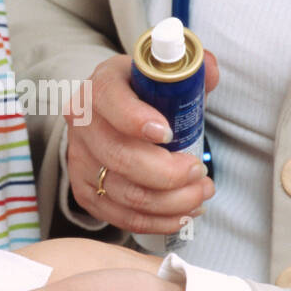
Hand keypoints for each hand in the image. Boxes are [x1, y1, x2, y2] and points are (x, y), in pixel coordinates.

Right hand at [66, 52, 218, 231]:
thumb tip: (209, 70)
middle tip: (201, 173)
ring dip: (172, 201)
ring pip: (126, 193)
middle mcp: (83, 125)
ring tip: (201, 193)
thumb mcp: (163, 76)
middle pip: (121, 157)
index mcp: (100, 88)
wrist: (110, 116)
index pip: (111, 102)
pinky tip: (184, 214)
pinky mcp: (86, 191)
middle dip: (169, 173)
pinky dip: (158, 221)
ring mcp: (80, 161)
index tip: (170, 133)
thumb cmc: (142, 96)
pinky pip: (122, 217)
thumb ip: (191, 72)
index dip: (138, 120)